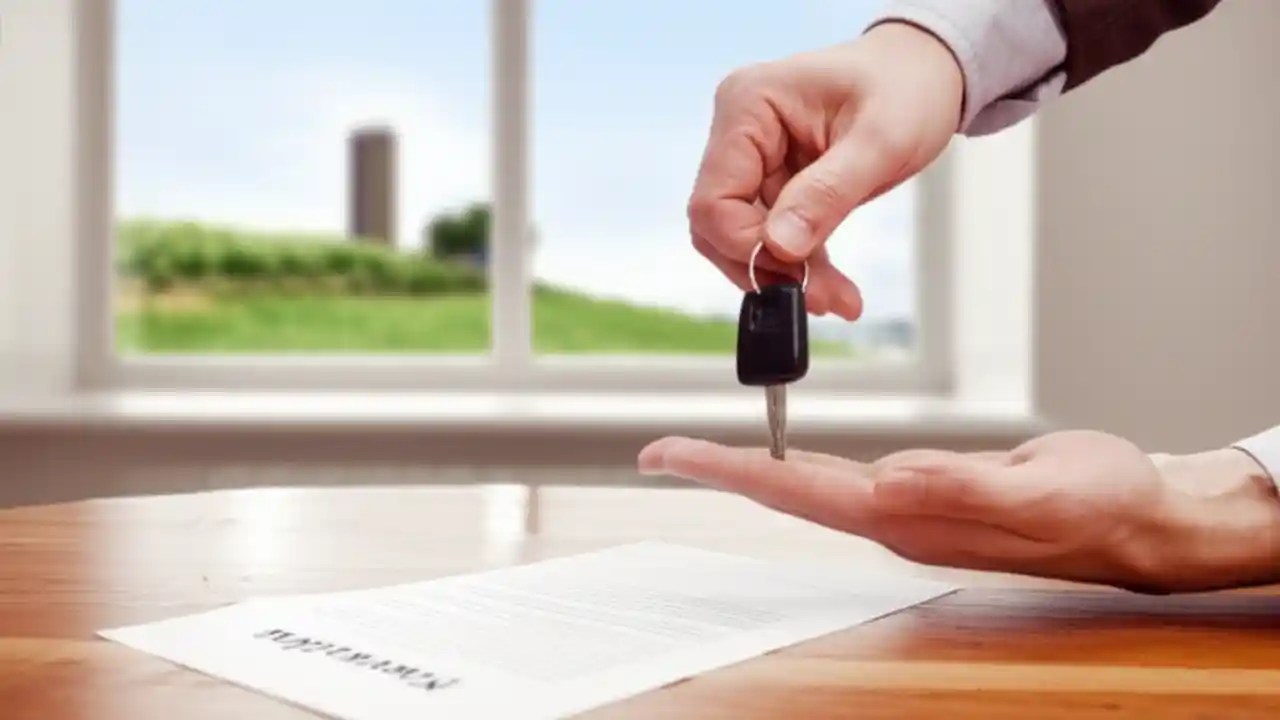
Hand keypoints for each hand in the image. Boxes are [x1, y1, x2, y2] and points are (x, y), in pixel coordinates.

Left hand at [638, 430, 1279, 592]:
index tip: (668, 455)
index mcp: (909, 517)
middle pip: (786, 491)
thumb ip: (959, 487)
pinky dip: (799, 462)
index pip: (797, 491)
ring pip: (809, 486)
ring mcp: (908, 509)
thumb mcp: (1038, 490)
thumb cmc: (1097, 506)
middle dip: (719, 468)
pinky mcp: (926, 493)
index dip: (729, 469)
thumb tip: (884, 481)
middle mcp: (896, 517)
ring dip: (752, 467)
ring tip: (700, 450)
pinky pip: (843, 478)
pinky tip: (786, 455)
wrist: (1137, 519)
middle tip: (658, 449)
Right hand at [689, 22, 962, 319]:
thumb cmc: (908, 88)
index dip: (748, 246)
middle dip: (768, 268)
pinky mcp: (774, 182)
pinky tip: (835, 289)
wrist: (927, 74)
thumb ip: (827, 193)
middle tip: (825, 297)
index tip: (798, 271)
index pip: (714, 200)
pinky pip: (772, 237)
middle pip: (720, 226)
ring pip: (744, 240)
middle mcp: (739, 131)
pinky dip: (801, 267)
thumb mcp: (881, 141)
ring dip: (786, 275)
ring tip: (838, 298)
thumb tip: (778, 245)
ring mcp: (753, 158)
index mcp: (748, 106)